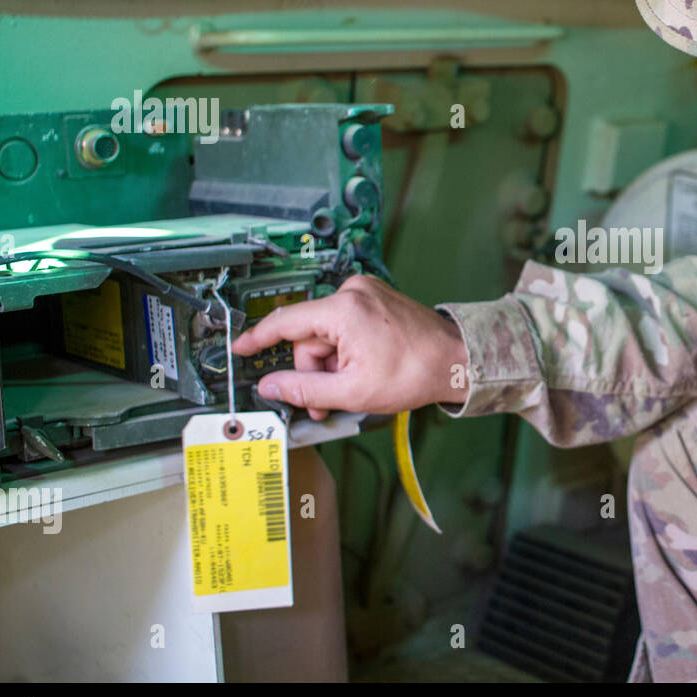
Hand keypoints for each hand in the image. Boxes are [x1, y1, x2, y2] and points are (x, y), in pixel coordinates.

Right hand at [231, 274, 468, 420]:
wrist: (457, 360)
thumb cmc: (414, 373)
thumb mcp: (352, 392)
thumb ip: (304, 390)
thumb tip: (270, 386)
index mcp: (344, 310)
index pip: (285, 322)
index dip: (258, 339)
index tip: (239, 349)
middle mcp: (353, 292)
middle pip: (309, 336)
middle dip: (314, 371)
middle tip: (324, 404)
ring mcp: (366, 292)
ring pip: (326, 334)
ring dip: (331, 364)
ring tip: (351, 388)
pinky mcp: (375, 298)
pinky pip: (344, 326)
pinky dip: (346, 350)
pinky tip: (362, 369)